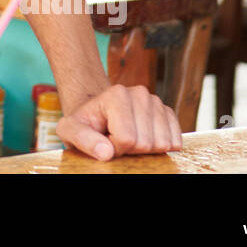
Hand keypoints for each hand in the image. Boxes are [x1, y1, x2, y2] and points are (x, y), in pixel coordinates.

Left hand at [55, 84, 182, 160]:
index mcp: (117, 94)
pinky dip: (161, 148)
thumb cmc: (84, 124)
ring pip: (163, 144)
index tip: (104, 140)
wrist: (98, 115)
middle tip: (115, 140)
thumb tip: (106, 153)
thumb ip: (83, 139)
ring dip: (145, 150)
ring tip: (127, 138)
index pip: (127, 138)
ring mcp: (156, 102)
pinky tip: (144, 139)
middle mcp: (140, 93)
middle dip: (129, 150)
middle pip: (146, 143)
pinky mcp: (168, 113)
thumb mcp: (71, 130)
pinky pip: (176, 141)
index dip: (114, 148)